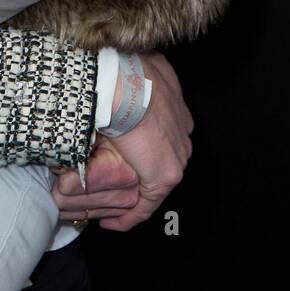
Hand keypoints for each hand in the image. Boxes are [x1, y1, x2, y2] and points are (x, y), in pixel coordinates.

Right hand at [53, 52, 192, 231]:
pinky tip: (111, 223)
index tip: (124, 154)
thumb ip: (133, 79)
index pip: (162, 133)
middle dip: (140, 173)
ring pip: (154, 183)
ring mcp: (177, 154)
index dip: (143, 147)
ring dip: (132, 197)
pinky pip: (147, 204)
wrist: (122, 81)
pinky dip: (130, 217)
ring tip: (108, 210)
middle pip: (161, 158)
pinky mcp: (166, 174)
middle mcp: (182, 132)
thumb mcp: (132, 67)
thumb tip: (114, 80)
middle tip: (114, 185)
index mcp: (174, 107)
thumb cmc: (120, 69)